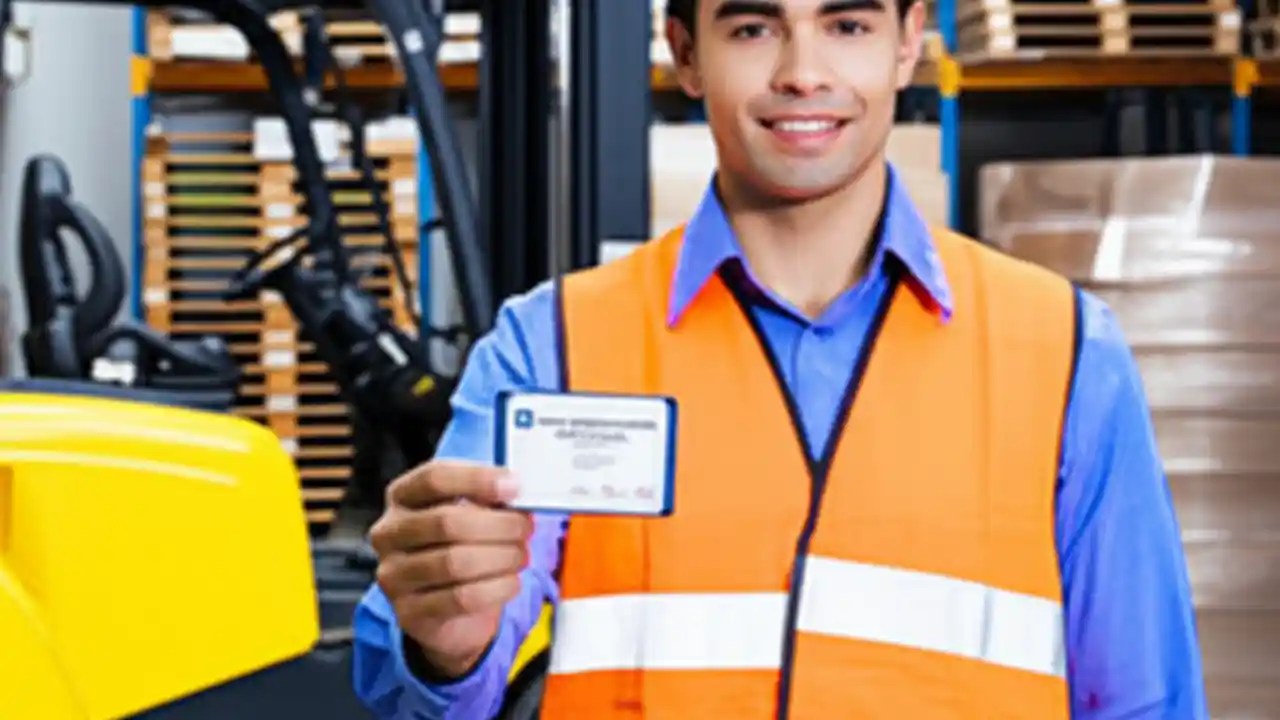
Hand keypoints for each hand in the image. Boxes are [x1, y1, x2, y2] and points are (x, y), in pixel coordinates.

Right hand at [369, 460, 531, 678]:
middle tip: (526, 528)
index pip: (434, 478)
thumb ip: (488, 499)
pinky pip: (461, 598)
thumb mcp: (468, 515)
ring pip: (455, 562)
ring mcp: (393, 575)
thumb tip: (516, 490)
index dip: (477, 479)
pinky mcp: (409, 612)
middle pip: (446, 521)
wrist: (449, 611)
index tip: (515, 486)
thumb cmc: (462, 548)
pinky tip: (511, 582)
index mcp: (401, 497)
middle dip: (498, 524)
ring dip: (501, 558)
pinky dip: (497, 588)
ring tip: (520, 556)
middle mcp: (389, 533)